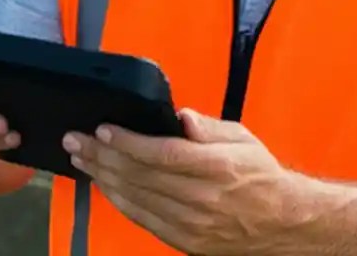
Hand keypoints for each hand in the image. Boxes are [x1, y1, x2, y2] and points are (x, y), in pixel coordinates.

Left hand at [63, 108, 302, 254]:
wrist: (281, 223)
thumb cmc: (260, 175)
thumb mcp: (242, 139)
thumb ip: (209, 127)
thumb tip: (182, 116)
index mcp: (217, 168)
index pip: (161, 154)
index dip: (127, 142)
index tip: (103, 130)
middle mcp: (202, 198)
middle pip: (140, 176)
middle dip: (101, 156)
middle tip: (75, 139)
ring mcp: (191, 224)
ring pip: (135, 198)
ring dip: (102, 177)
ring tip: (80, 158)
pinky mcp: (184, 240)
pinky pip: (142, 218)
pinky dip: (118, 200)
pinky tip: (102, 184)